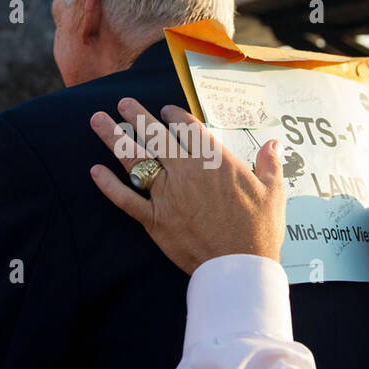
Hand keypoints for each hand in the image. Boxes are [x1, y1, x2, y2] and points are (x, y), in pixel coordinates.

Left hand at [88, 99, 284, 275]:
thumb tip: (274, 144)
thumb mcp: (273, 192)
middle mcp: (185, 172)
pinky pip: (127, 199)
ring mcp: (167, 195)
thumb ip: (270, 164)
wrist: (239, 267)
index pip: (188, 127)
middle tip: (123, 102)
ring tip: (97, 120)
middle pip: (155, 136)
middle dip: (137, 116)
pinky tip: (94, 172)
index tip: (165, 109)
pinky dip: (109, 186)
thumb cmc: (259, 230)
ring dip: (114, 137)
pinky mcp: (155, 220)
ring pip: (135, 160)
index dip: (174, 114)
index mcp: (214, 161)